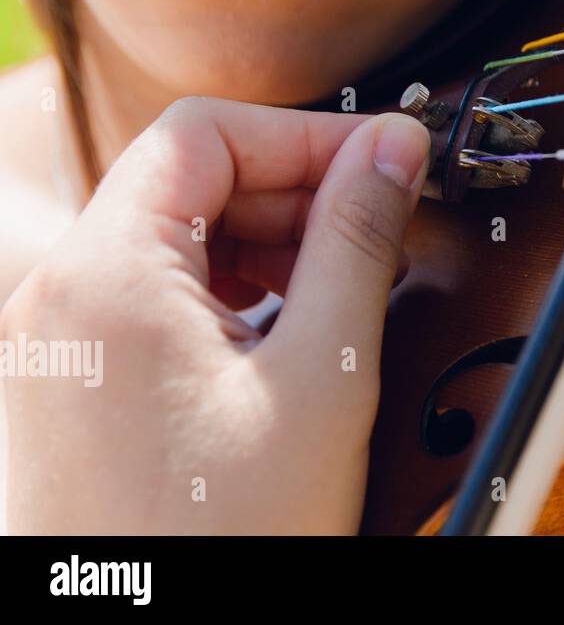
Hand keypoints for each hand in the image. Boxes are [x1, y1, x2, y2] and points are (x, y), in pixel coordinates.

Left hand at [1, 97, 430, 533]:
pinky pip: (153, 294)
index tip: (384, 161)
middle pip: (186, 178)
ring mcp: (59, 346)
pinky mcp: (75, 385)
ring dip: (265, 240)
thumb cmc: (225, 542)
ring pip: (171, 234)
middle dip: (293, 188)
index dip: (309, 136)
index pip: (207, 134)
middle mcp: (61, 301)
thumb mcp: (324, 376)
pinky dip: (228, 289)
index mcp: (106, 278)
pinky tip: (286, 329)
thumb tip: (391, 151)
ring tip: (338, 284)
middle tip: (377, 224)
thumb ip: (358, 241)